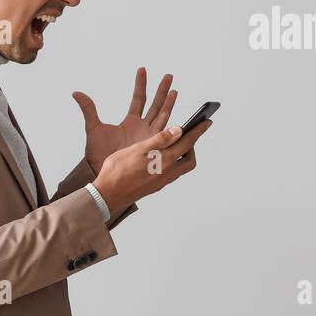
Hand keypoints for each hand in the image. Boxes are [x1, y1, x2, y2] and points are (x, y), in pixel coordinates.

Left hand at [72, 67, 177, 175]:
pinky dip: (173, 124)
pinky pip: (166, 132)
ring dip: (169, 102)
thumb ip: (88, 110)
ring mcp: (149, 136)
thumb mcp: (93, 128)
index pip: (138, 99)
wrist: (103, 171)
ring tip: (174, 89)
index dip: (140, 85)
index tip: (142, 70)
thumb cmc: (98, 153)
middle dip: (161, 90)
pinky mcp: (153, 146)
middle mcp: (141, 127)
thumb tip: (76, 93)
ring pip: (162, 115)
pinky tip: (179, 114)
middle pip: (155, 104)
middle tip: (168, 76)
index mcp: (130, 121)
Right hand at [91, 120, 210, 214]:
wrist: (107, 194)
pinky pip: (171, 173)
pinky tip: (160, 159)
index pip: (187, 142)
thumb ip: (159, 140)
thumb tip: (178, 130)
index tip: (207, 121)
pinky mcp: (155, 186)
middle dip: (192, 146)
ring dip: (182, 155)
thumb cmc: (118, 171)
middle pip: (189, 159)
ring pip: (180, 167)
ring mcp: (162, 181)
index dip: (198, 130)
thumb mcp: (137, 149)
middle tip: (189, 135)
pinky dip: (171, 162)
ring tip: (174, 145)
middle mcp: (167, 173)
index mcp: (165, 161)